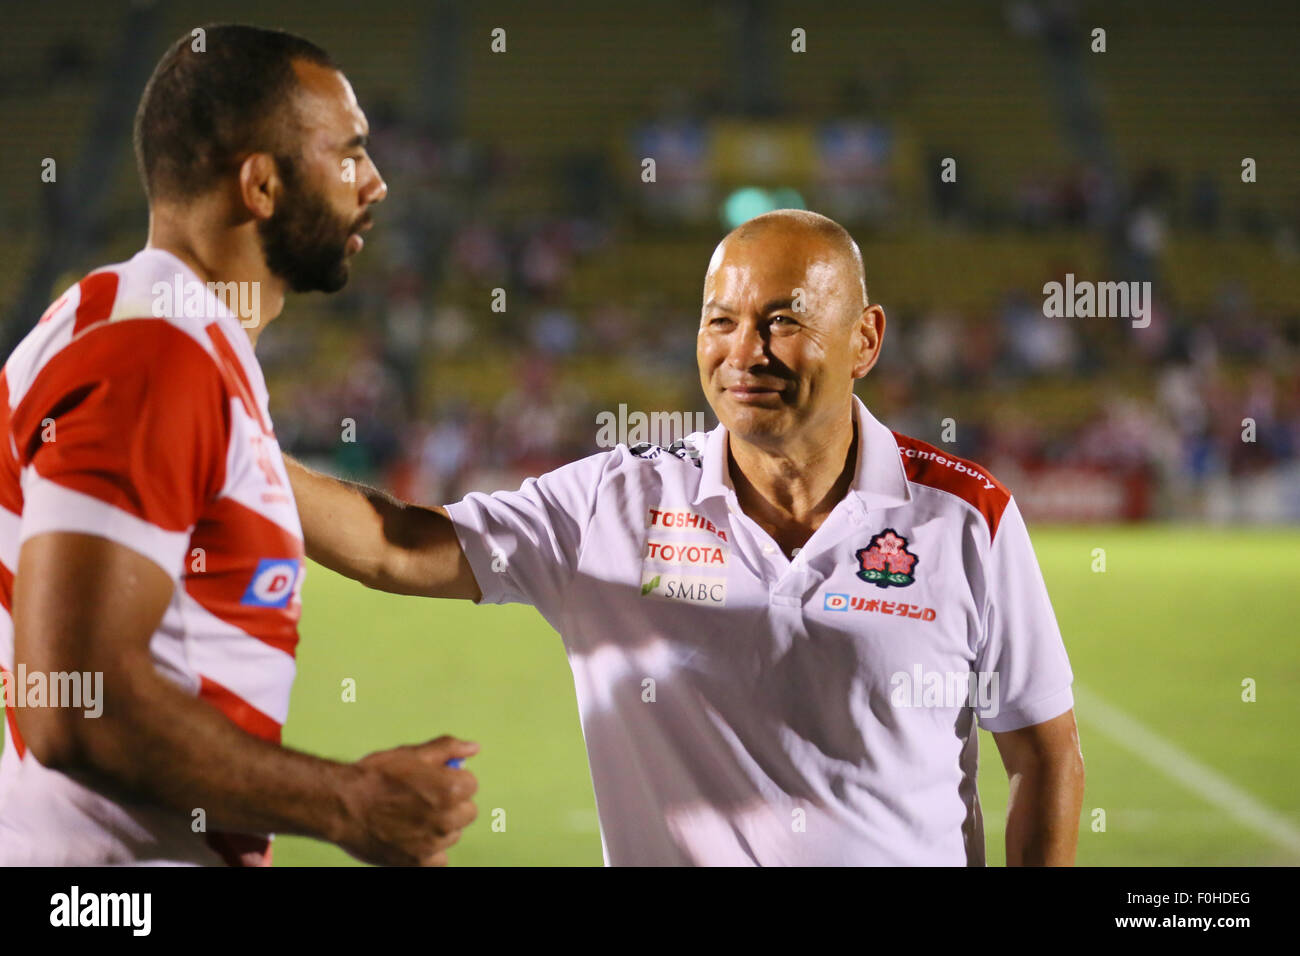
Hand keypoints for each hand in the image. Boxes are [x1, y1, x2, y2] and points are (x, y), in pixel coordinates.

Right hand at [339, 736, 479, 865]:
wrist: (342, 804)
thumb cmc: (377, 775)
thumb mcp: (413, 753)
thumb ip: (448, 749)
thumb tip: (474, 748)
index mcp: (452, 788)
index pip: (471, 785)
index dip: (452, 780)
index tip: (434, 781)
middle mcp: (447, 818)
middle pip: (467, 812)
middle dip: (451, 805)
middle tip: (422, 800)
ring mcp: (433, 843)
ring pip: (452, 835)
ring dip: (439, 828)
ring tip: (410, 817)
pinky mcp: (418, 863)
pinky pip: (439, 860)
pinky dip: (429, 852)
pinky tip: (411, 839)